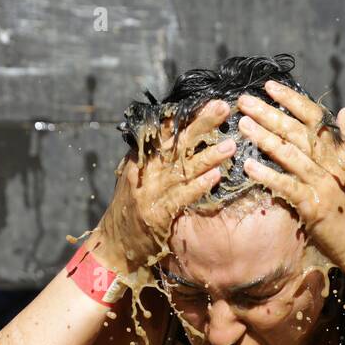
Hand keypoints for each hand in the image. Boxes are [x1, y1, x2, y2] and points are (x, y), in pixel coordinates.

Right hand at [97, 100, 236, 270]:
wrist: (115, 244)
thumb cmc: (131, 208)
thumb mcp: (138, 176)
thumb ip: (156, 158)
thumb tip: (179, 134)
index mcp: (142, 157)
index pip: (165, 129)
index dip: (187, 114)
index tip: (209, 100)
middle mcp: (145, 170)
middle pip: (176, 142)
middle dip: (201, 123)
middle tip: (224, 108)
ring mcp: (150, 191)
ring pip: (182, 168)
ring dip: (208, 156)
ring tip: (230, 145)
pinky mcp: (156, 213)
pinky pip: (180, 197)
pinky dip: (198, 186)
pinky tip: (215, 177)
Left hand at [236, 81, 344, 271]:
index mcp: (342, 151)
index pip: (314, 117)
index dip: (291, 100)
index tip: (270, 87)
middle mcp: (332, 163)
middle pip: (296, 131)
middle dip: (269, 113)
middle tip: (244, 100)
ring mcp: (324, 184)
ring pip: (290, 155)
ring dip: (264, 138)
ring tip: (242, 124)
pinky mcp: (315, 206)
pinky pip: (288, 186)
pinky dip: (268, 175)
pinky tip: (248, 166)